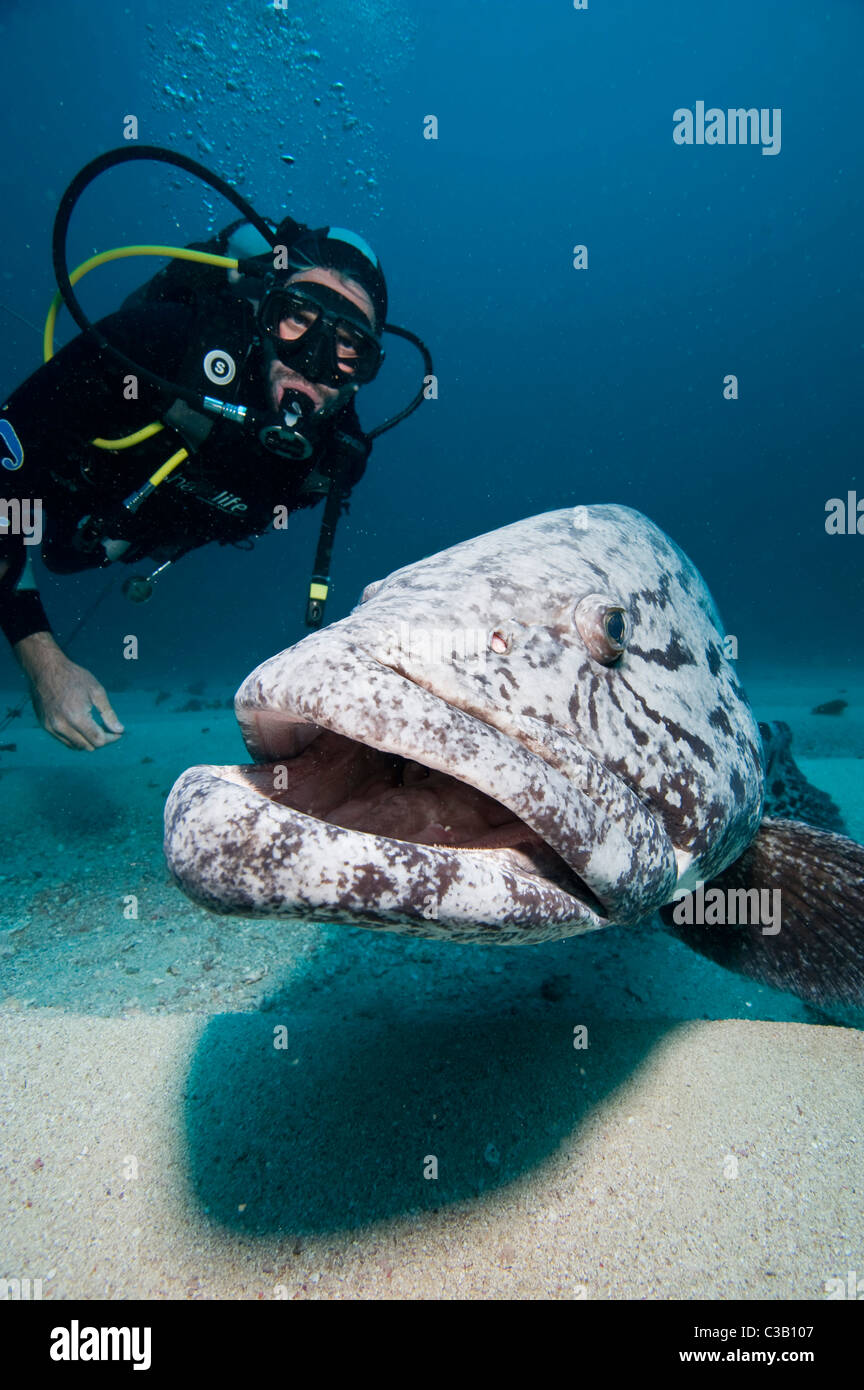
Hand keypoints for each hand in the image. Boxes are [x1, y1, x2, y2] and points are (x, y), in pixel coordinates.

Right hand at [15, 631, 124, 750]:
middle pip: (88, 746)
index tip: (117, 733)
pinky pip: (64, 741)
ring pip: (76, 746)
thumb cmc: (74, 677)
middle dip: (101, 741)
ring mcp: (51, 727)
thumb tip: (119, 730)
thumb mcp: (97, 691)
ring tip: (95, 728)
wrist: (45, 669)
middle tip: (107, 729)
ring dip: (88, 741)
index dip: (111, 738)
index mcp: (76, 717)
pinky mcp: (45, 726)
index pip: (98, 740)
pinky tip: (82, 727)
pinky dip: (75, 738)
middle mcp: (62, 726)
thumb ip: (108, 713)